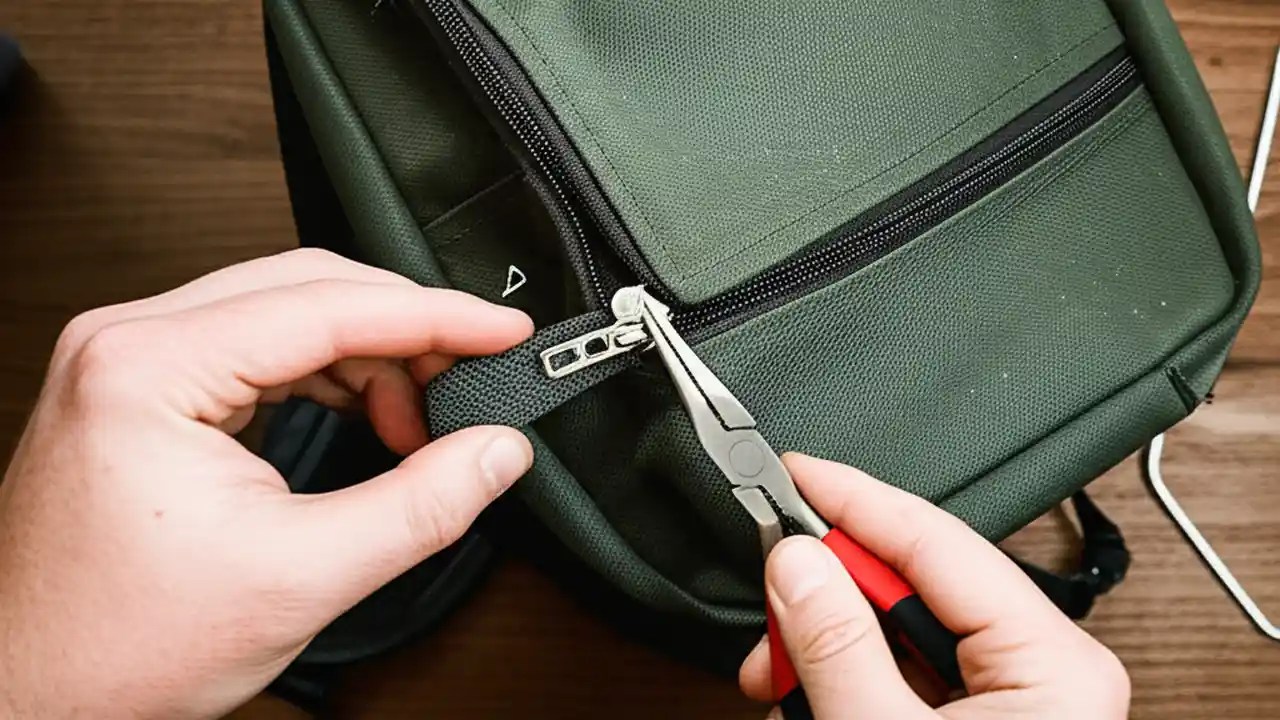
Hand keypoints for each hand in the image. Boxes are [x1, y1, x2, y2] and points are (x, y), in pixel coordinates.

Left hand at [0, 249, 534, 718]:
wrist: (26, 695)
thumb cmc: (112, 647)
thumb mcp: (301, 576)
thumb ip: (420, 505)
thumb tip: (494, 452)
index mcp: (151, 367)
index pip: (329, 305)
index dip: (437, 317)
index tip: (501, 332)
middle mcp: (128, 344)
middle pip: (308, 290)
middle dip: (406, 333)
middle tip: (473, 379)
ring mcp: (127, 363)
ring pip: (285, 314)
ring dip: (367, 357)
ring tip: (418, 422)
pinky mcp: (139, 391)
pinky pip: (254, 350)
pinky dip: (324, 376)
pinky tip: (363, 418)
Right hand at [739, 454, 1129, 718]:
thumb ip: (838, 646)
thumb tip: (797, 562)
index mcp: (1052, 662)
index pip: (935, 539)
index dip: (852, 497)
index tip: (790, 472)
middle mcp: (1044, 669)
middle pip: (912, 582)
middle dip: (825, 593)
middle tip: (768, 599)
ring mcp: (1016, 699)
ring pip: (899, 630)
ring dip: (827, 644)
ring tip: (776, 676)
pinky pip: (904, 674)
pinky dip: (846, 678)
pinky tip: (806, 697)